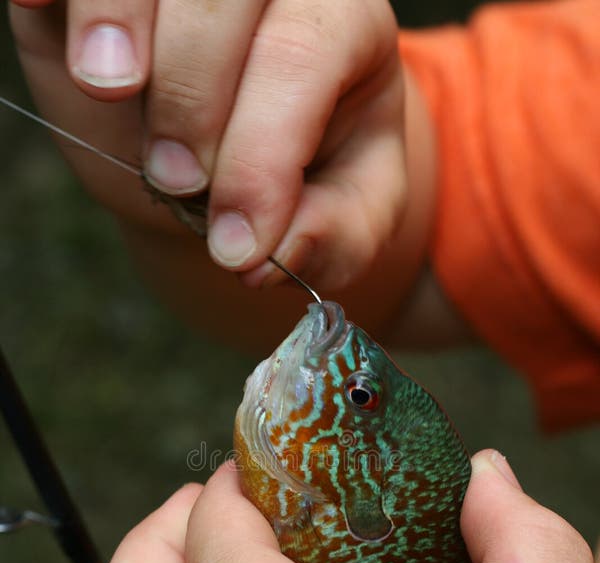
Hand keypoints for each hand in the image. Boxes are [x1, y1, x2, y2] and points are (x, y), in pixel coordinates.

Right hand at [8, 0, 407, 291]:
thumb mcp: (341, 222)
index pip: (304, 57)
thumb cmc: (300, 184)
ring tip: (109, 88)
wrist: (230, 168)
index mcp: (342, 23)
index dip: (260, 156)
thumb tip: (272, 256)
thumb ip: (331, 237)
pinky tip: (42, 11)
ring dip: (118, 16)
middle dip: (192, 93)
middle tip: (176, 180)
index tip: (235, 245)